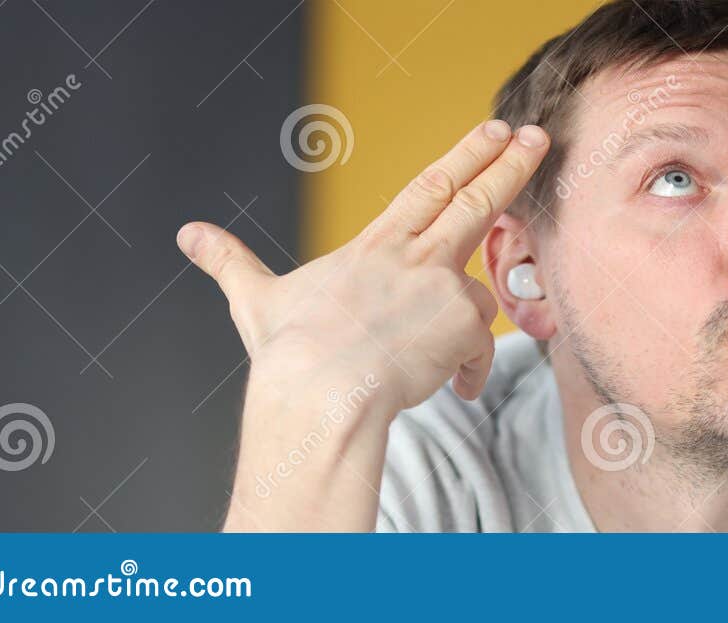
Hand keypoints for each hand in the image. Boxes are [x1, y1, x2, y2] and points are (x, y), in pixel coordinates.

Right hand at [179, 120, 549, 530]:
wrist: (320, 392)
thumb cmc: (289, 353)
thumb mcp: (257, 299)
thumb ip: (231, 263)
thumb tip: (189, 235)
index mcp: (374, 246)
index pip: (427, 187)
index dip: (463, 156)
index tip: (493, 131)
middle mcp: (414, 257)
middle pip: (475, 200)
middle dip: (509, 166)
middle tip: (538, 138)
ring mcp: (442, 288)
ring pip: (481, 292)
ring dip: (473, 319)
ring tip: (440, 360)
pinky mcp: (462, 324)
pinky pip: (481, 347)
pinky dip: (469, 370)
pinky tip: (451, 389)